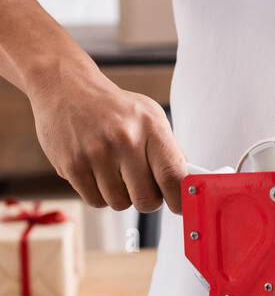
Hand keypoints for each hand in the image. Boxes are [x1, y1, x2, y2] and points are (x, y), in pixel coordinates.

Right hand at [28, 62, 187, 214]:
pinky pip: (95, 201)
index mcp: (150, 127)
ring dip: (121, 196)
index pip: (173, 176)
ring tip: (116, 172)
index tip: (180, 205)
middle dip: (148, 200)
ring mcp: (96, 154)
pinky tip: (98, 173)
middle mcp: (125, 140)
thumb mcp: (150, 116)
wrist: (68, 90)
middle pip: (146, 199)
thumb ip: (168, 149)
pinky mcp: (72, 166)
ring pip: (119, 203)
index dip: (179, 198)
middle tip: (144, 187)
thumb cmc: (114, 107)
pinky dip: (99, 194)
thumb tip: (185, 184)